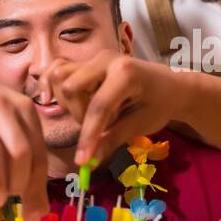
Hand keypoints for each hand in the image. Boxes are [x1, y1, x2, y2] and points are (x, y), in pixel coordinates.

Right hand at [43, 52, 181, 163]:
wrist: (169, 86)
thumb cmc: (159, 104)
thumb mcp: (140, 124)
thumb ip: (112, 139)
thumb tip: (89, 162)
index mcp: (126, 73)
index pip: (98, 106)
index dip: (88, 135)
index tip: (82, 161)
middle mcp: (106, 59)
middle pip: (71, 87)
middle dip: (78, 114)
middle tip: (98, 127)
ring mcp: (93, 58)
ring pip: (60, 77)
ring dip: (67, 102)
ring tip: (88, 114)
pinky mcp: (85, 62)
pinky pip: (58, 69)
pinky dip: (51, 84)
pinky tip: (51, 99)